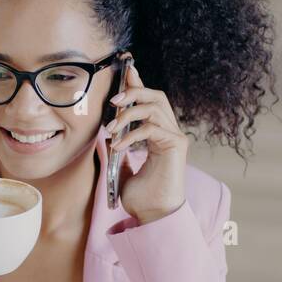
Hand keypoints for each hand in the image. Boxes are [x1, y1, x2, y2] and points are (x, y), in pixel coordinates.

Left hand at [107, 61, 187, 223]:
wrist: (153, 215)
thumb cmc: (141, 195)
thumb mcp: (123, 167)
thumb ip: (120, 147)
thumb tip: (106, 136)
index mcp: (157, 132)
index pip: (148, 99)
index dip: (137, 81)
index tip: (125, 66)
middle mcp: (169, 130)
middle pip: (156, 95)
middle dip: (134, 91)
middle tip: (113, 100)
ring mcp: (175, 137)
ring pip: (155, 106)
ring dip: (130, 112)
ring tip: (111, 127)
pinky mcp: (176, 145)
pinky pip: (152, 128)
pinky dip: (132, 133)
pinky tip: (118, 144)